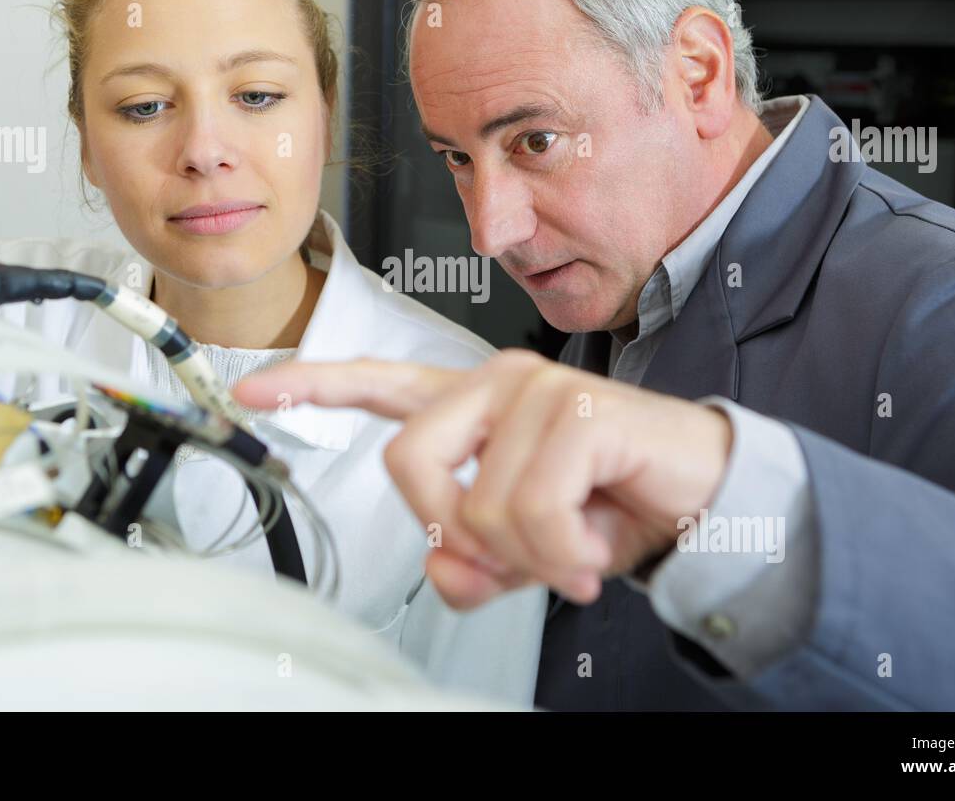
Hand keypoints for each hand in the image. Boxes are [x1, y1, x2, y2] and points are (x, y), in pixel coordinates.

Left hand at [232, 349, 732, 608]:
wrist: (699, 500)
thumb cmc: (610, 507)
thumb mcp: (523, 552)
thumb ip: (469, 560)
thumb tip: (442, 568)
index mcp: (472, 408)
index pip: (379, 385)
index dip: (312, 387)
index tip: (255, 390)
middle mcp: (496, 386)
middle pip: (406, 463)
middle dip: (452, 529)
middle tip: (512, 556)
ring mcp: (536, 391)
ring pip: (475, 500)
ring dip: (525, 555)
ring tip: (569, 554)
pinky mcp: (577, 411)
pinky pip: (529, 506)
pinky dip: (560, 554)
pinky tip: (588, 552)